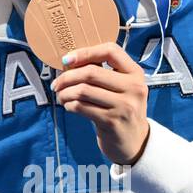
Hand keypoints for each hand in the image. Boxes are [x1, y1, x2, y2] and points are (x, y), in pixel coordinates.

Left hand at [52, 43, 149, 165]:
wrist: (134, 141)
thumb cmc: (121, 109)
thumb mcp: (121, 87)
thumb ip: (102, 73)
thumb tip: (70, 61)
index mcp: (135, 73)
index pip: (110, 51)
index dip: (86, 52)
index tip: (67, 59)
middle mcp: (134, 88)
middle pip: (92, 72)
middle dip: (67, 76)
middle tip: (57, 83)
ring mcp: (124, 106)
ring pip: (83, 90)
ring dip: (65, 92)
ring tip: (61, 96)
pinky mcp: (112, 122)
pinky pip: (81, 107)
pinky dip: (69, 105)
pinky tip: (69, 106)